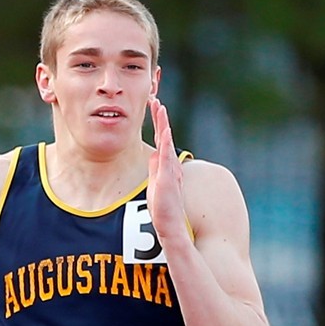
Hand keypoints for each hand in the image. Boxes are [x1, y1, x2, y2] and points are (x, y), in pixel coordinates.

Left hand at [146, 96, 186, 246]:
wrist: (171, 226)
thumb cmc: (163, 210)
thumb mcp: (155, 185)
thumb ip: (155, 169)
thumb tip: (154, 154)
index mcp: (165, 165)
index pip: (161, 140)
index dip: (158, 123)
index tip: (153, 107)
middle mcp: (170, 165)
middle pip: (164, 136)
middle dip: (160, 117)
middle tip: (154, 99)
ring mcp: (170, 170)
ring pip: (166, 142)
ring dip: (163, 124)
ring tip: (159, 107)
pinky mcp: (168, 178)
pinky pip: (167, 157)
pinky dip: (166, 142)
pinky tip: (164, 130)